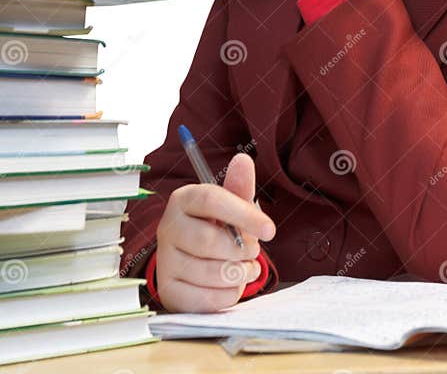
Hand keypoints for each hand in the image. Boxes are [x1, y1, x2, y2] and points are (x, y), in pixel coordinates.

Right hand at [156, 153, 275, 312]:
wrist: (195, 260)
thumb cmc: (216, 227)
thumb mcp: (230, 205)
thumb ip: (239, 186)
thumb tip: (243, 160)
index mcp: (183, 199)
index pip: (211, 200)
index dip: (244, 215)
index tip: (269, 230)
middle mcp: (168, 227)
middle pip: (208, 241)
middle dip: (241, 250)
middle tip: (253, 251)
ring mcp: (165, 260)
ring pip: (208, 272)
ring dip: (239, 273)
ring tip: (246, 267)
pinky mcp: (168, 290)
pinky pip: (205, 299)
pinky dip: (228, 295)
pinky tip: (231, 284)